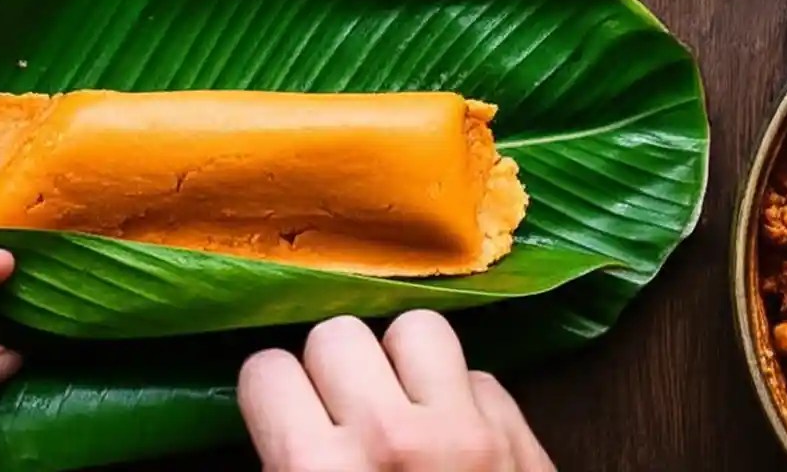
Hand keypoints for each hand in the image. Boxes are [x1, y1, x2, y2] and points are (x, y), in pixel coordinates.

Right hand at [238, 311, 554, 471]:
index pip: (267, 370)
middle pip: (338, 333)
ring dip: (405, 360)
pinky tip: (457, 434)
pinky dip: (463, 397)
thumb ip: (285, 459)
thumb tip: (276, 407)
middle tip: (344, 411)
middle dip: (336, 368)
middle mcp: (389, 441)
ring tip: (404, 401)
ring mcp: (463, 437)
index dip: (275, 393)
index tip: (286, 413)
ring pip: (417, 327)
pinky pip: (480, 375)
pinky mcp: (520, 442)